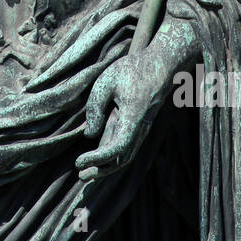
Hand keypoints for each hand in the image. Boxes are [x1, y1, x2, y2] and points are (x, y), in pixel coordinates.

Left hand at [76, 18, 199, 180]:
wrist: (161, 64)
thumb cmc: (133, 69)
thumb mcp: (106, 81)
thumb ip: (95, 108)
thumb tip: (90, 136)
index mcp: (133, 118)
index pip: (116, 148)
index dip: (97, 159)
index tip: (78, 161)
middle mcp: (141, 129)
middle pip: (122, 160)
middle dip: (100, 171)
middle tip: (80, 175)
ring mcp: (142, 129)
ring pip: (126, 157)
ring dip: (106, 167)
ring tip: (85, 172)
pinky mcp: (140, 126)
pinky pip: (127, 148)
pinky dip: (113, 158)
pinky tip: (98, 158)